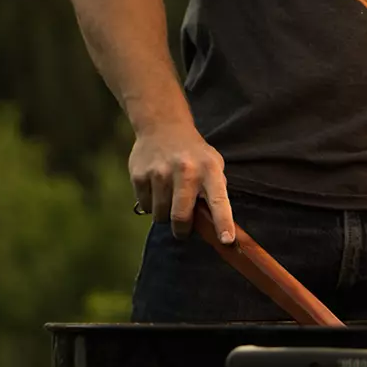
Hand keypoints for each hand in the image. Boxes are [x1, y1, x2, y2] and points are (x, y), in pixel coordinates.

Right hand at [129, 123, 234, 242]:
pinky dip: (151, 204)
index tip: (227, 241)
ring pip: (160, 215)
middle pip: (180, 217)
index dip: (223, 223)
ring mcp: (160, 172)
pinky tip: (156, 186)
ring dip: (165, 214)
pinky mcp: (139, 175)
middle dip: (182, 230)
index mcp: (209, 170)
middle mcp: (185, 171)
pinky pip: (145, 206)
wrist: (163, 126)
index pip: (219, 201)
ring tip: (169, 196)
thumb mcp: (212, 165)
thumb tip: (216, 226)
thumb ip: (215, 192)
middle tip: (183, 230)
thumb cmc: (194, 154)